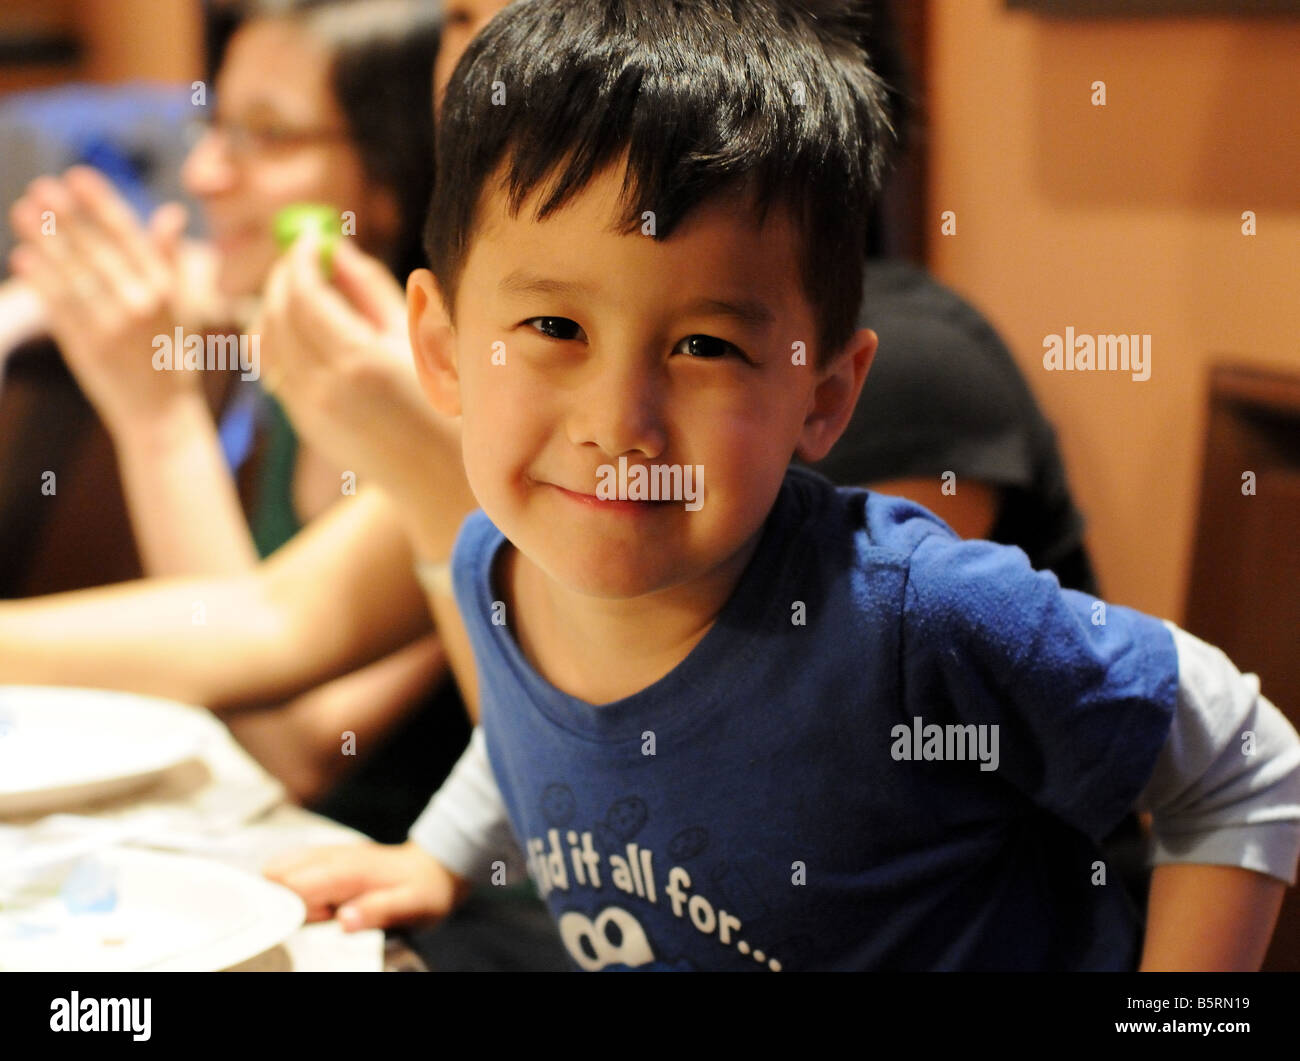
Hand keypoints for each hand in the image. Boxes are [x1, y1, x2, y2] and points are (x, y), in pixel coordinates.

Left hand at [7, 166, 196, 426]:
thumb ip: (171, 259)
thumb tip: (171, 214)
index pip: (130, 235)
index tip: (78, 176)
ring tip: (23, 211)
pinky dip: (39, 279)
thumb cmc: (172, 357)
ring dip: (44, 239)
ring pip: (71, 273)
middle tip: (41, 188)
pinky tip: (24, 255)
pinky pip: (57, 305)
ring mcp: (110, 327)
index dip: (101, 203)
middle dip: (66, 216)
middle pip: (95, 250)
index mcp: (166, 291)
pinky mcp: (85, 347)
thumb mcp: (182, 307)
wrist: (162, 417)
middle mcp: (139, 306)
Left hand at [255, 234, 432, 473]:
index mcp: (359, 362)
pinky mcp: (303, 426)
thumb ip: (370, 288)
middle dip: (283, 277)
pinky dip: (278, 338)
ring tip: (303, 289)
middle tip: (304, 257)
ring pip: (266, 341)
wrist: (441, 478)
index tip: (312, 237)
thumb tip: (335, 248)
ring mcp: (308, 412)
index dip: (301, 257)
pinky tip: (302, 327)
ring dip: (275, 306)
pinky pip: (273, 369)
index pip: (304, 293)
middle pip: (276, 314)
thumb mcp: (418, 337)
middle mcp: (324, 389)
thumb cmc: (446, 402)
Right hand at [263, 840, 469, 930]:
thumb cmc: (424, 890)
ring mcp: (326, 855)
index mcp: (345, 871)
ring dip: (281, 897)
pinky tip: (311, 907)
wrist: (437, 867)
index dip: (286, 911)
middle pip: (274, 875)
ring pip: (278, 869)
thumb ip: (378, 911)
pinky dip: (286, 888)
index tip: (304, 928)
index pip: (289, 884)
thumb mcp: (411, 905)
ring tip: (316, 917)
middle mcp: (330, 857)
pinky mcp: (326, 859)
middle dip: (276, 905)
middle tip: (313, 924)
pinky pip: (291, 867)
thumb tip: (344, 920)